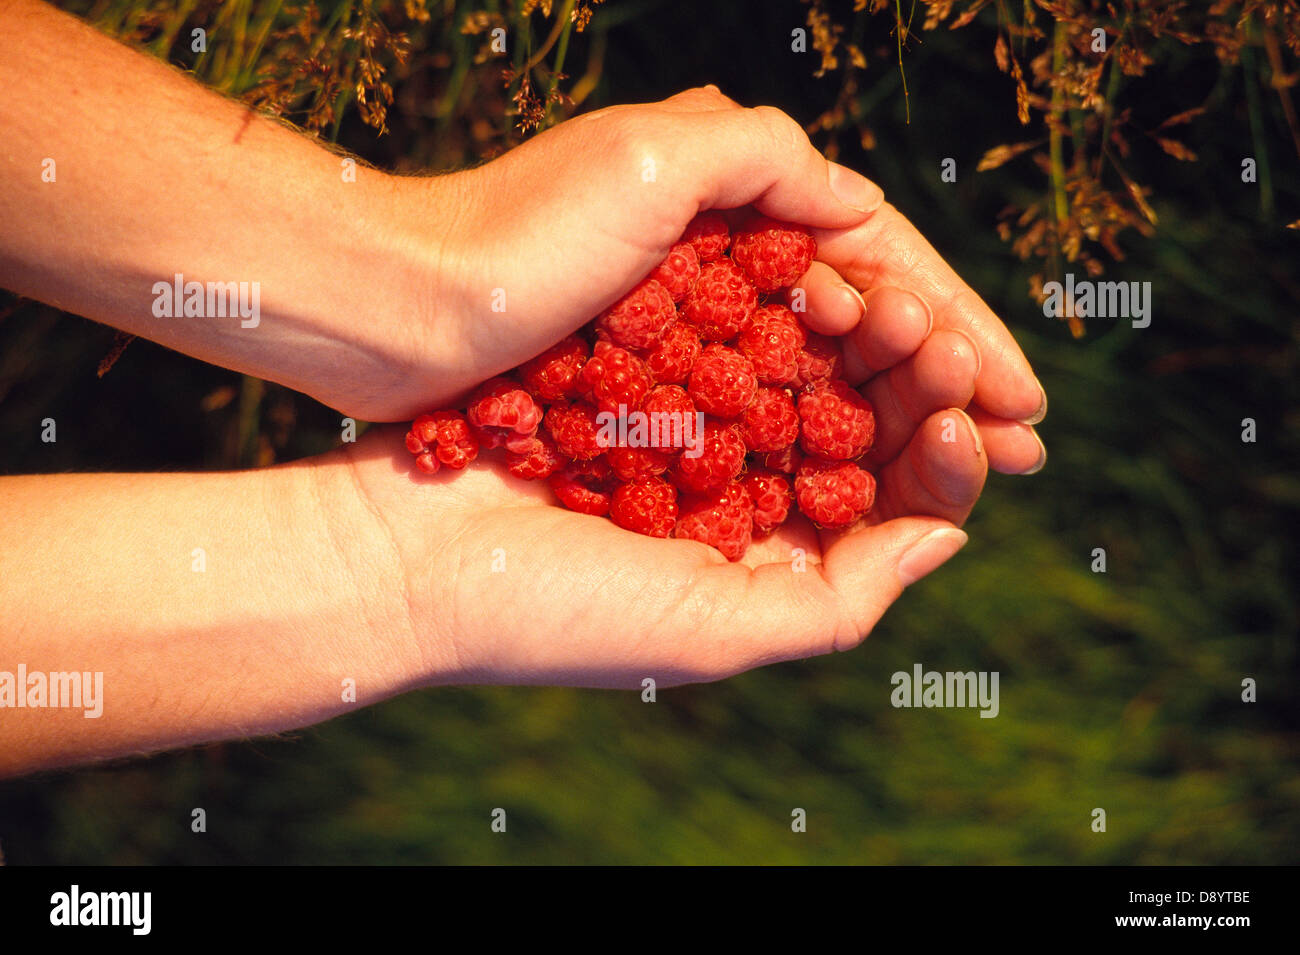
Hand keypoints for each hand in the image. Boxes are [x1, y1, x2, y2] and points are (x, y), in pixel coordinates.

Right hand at [332, 317, 985, 687]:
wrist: (406, 558)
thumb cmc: (555, 613)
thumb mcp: (715, 632)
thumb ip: (837, 601)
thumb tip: (946, 541)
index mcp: (773, 562)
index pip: (892, 507)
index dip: (941, 462)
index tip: (953, 419)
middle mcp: (744, 493)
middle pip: (859, 426)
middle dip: (908, 380)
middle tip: (929, 333)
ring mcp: (693, 427)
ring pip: (806, 367)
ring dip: (854, 332)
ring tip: (876, 295)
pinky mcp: (641, 373)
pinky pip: (733, 328)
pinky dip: (777, 303)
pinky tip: (805, 276)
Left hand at [396, 88, 1043, 476]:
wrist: (396, 308)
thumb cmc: (515, 235)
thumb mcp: (653, 161)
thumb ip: (771, 163)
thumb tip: (863, 208)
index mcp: (740, 194)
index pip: (885, 262)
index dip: (960, 330)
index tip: (1022, 398)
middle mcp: (728, 253)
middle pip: (868, 323)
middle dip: (949, 383)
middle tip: (1025, 448)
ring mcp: (693, 319)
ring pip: (826, 371)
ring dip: (899, 422)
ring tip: (968, 471)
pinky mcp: (654, 375)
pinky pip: (766, 408)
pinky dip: (821, 440)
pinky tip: (862, 478)